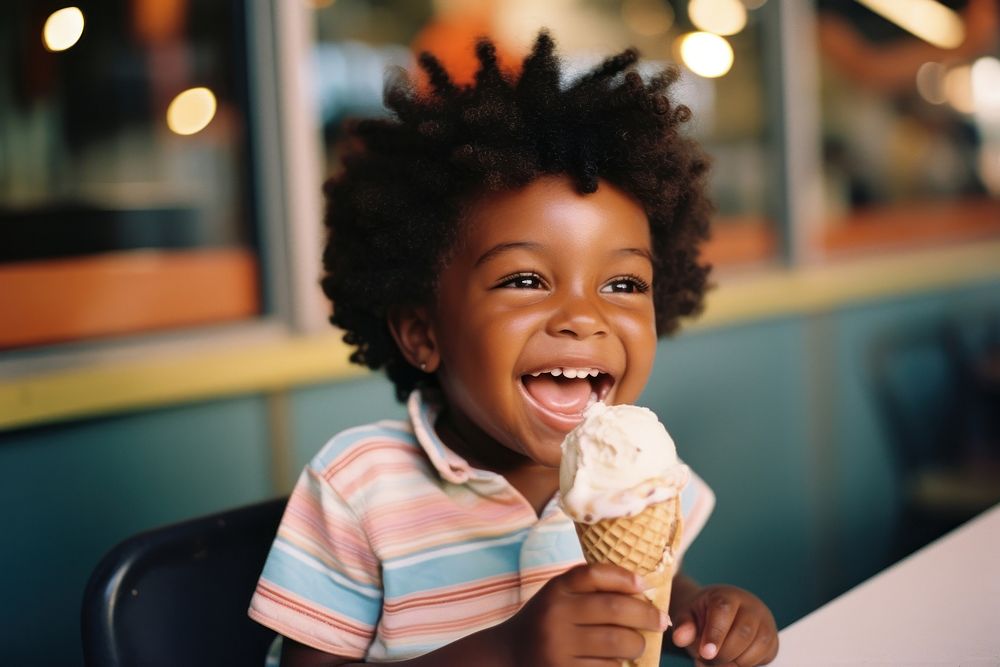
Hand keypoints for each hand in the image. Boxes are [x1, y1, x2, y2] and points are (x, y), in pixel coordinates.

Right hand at [502, 563, 670, 665]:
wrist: (509, 655)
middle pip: (614, 610)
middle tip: (661, 621)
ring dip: (636, 645)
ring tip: (637, 644)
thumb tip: (642, 587)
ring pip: (617, 644)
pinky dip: (619, 666)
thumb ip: (591, 586)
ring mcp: (558, 649)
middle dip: (646, 616)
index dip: (624, 577)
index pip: (594, 574)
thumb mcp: (559, 595)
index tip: (645, 586)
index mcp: (555, 590)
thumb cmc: (547, 620)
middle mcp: (554, 616)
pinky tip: (617, 662)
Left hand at [670, 584, 777, 665]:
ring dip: (735, 661)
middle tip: (705, 660)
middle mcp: (751, 606)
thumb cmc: (702, 616)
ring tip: (716, 660)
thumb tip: (679, 638)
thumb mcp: (687, 616)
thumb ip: (683, 626)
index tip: (705, 653)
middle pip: (743, 632)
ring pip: (757, 646)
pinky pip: (764, 656)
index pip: (724, 611)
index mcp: (727, 595)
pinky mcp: (772, 639)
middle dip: (723, 653)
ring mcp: (765, 622)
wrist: (720, 615)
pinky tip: (731, 661)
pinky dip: (746, 664)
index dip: (715, 634)